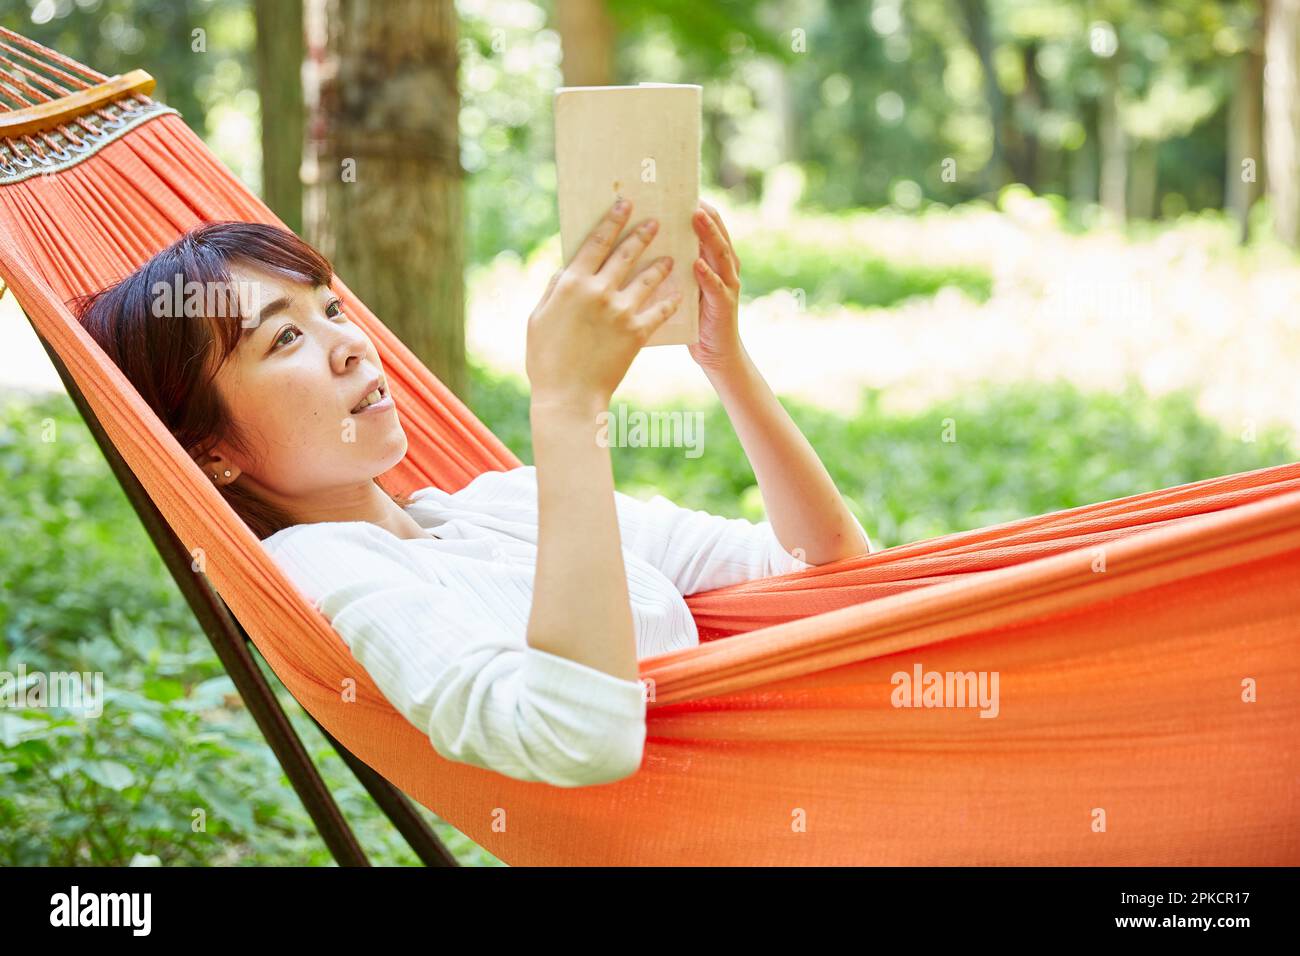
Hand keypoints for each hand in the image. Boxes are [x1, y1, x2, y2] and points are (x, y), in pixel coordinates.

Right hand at [526, 198, 680, 408]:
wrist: (568, 396)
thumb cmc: (546, 359)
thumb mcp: (539, 319)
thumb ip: (554, 290)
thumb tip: (567, 269)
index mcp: (571, 283)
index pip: (596, 242)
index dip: (613, 220)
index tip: (625, 204)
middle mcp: (598, 291)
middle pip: (626, 254)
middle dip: (643, 234)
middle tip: (657, 222)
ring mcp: (620, 311)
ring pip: (648, 278)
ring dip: (661, 265)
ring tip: (672, 257)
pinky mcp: (636, 332)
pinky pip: (659, 311)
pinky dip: (670, 302)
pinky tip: (679, 295)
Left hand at [688, 199, 744, 373]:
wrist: (716, 355)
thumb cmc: (695, 319)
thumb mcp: (684, 286)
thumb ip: (675, 266)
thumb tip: (646, 243)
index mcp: (714, 262)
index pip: (710, 227)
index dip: (699, 208)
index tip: (682, 190)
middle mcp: (725, 269)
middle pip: (717, 234)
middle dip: (705, 214)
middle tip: (689, 194)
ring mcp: (727, 286)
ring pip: (721, 254)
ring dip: (708, 235)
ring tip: (696, 218)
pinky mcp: (724, 306)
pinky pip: (716, 287)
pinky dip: (707, 275)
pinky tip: (697, 264)